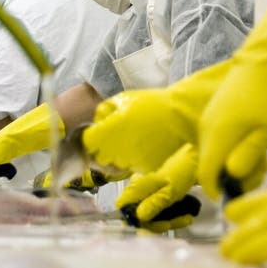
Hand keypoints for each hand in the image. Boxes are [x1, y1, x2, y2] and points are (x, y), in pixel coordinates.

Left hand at [83, 62, 231, 174]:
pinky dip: (136, 159)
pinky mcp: (144, 169)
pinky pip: (133, 167)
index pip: (88, 142)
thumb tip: (97, 123)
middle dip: (103, 148)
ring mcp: (130, 162)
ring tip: (134, 139)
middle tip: (115, 137)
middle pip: (99, 157)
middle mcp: (115, 150)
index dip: (91, 137)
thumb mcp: (123, 98)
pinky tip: (145, 146)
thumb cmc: (150, 104)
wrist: (178, 116)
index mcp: (107, 131)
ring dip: (120, 155)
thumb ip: (104, 111)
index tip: (98, 133)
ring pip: (116, 164)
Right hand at [116, 143, 197, 232]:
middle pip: (138, 213)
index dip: (133, 220)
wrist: (196, 159)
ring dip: (167, 220)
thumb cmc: (182, 171)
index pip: (123, 206)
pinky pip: (159, 209)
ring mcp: (147, 190)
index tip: (148, 227)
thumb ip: (154, 204)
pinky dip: (171, 214)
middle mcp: (138, 188)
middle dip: (156, 223)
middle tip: (171, 224)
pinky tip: (185, 216)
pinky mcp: (156, 193)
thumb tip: (139, 216)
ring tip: (185, 219)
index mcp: (137, 185)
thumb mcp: (169, 191)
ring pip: (151, 213)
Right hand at [198, 0, 266, 199]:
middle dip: (232, 178)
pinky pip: (217, 140)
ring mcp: (209, 119)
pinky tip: (253, 141)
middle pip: (210, 166)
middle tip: (262, 171)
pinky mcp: (214, 113)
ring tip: (262, 155)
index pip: (206, 175)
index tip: (241, 194)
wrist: (265, 63)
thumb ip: (247, 156)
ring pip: (214, 153)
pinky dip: (232, 148)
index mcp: (217, 134)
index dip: (218, 191)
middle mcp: (207, 128)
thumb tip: (231, 177)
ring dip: (235, 162)